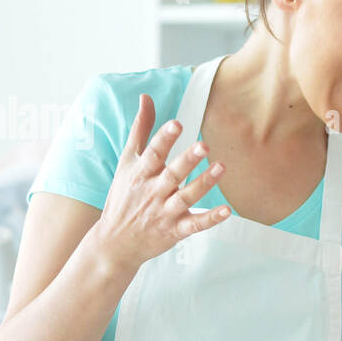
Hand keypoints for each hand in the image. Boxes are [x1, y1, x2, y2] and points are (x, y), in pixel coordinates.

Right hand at [95, 93, 230, 270]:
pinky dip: (210, 219)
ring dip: (204, 184)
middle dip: (187, 161)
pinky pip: (195, 224)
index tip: (177, 124)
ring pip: (186, 197)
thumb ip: (141, 130)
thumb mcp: (127, 162)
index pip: (153, 153)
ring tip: (221, 168)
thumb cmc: (123, 197)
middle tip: (204, 146)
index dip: (164, 138)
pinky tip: (227, 211)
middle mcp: (153, 192)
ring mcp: (164, 212)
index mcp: (141, 173)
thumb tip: (146, 97)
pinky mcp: (175, 230)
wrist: (114, 243)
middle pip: (172, 174)